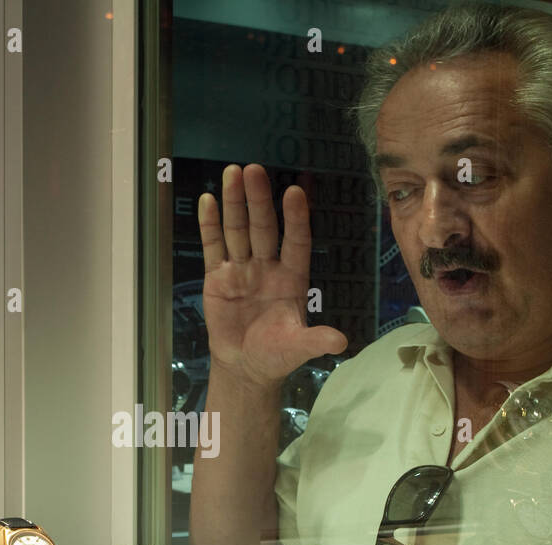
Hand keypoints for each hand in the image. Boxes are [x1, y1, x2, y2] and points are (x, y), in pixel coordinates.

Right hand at [198, 164, 346, 387]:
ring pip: (238, 230)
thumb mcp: (297, 348)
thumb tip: (341, 341)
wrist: (245, 368)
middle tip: (254, 170)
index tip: (295, 192)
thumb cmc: (275, 356)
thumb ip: (316, 340)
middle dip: (259, 199)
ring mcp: (241, 269)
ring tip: (232, 172)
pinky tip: (209, 200)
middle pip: (263, 227)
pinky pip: (214, 246)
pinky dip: (210, 224)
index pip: (296, 241)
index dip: (296, 218)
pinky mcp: (218, 277)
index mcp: (292, 278)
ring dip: (235, 202)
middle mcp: (267, 266)